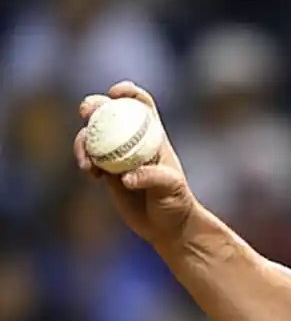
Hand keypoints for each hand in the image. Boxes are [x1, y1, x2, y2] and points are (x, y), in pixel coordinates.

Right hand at [74, 81, 196, 247]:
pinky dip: (84, 159)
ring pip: (93, 135)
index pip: (141, 105)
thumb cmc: (177, 203)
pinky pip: (89, 157)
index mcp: (153, 136)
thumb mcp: (171, 188)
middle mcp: (134, 141)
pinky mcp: (107, 172)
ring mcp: (118, 155)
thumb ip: (151, 178)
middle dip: (94, 106)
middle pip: (109, 113)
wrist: (168, 227)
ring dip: (83, 140)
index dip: (128, 92)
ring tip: (88, 163)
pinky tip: (91, 174)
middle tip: (86, 112)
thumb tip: (125, 177)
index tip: (115, 93)